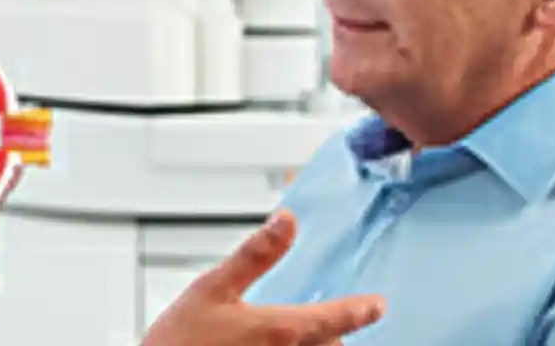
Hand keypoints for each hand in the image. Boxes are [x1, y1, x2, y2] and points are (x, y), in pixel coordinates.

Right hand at [141, 211, 384, 345]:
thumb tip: (286, 221)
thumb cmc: (178, 342)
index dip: (359, 311)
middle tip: (330, 325)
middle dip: (330, 336)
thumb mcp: (211, 288)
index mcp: (279, 331)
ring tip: (305, 336)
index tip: (376, 305)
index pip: (334, 319)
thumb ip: (255, 255)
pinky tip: (266, 343)